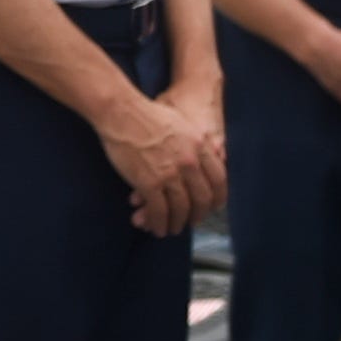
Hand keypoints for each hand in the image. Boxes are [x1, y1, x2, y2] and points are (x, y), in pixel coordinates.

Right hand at [96, 89, 227, 237]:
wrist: (120, 112)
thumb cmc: (145, 114)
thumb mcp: (181, 123)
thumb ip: (194, 144)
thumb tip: (200, 160)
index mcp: (199, 146)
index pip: (219, 180)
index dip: (217, 198)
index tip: (211, 206)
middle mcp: (189, 162)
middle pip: (202, 198)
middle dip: (197, 214)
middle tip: (192, 221)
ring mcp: (170, 174)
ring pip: (181, 208)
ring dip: (177, 223)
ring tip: (172, 229)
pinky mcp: (149, 183)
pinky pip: (159, 211)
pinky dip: (159, 223)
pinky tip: (157, 229)